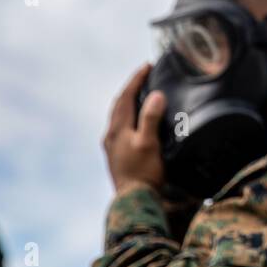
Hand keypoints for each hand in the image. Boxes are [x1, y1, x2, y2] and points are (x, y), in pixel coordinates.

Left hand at [102, 64, 165, 195]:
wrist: (133, 200)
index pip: (126, 96)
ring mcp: (111, 145)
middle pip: (119, 104)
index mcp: (118, 128)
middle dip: (131, 87)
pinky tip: (133, 122)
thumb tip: (155, 95)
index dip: (136, 79)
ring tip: (140, 94)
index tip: (147, 66)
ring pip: (117, 115)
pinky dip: (127, 116)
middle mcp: (111, 134)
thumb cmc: (143, 172)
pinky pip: (118, 126)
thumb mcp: (149, 143)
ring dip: (127, 101)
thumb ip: (151, 119)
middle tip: (144, 76)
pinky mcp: (115, 154)